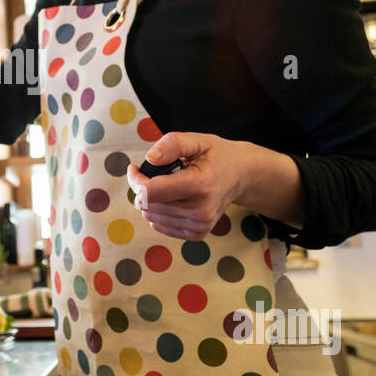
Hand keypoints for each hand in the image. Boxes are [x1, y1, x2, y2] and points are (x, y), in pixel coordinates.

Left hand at [125, 132, 253, 239]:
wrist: (240, 176)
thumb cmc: (216, 156)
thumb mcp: (197, 141)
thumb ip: (173, 144)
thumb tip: (150, 158)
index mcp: (200, 185)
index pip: (151, 192)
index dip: (135, 180)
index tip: (135, 168)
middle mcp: (200, 211)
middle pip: (149, 205)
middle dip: (144, 187)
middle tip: (158, 173)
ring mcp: (200, 226)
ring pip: (151, 216)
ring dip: (152, 200)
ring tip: (171, 185)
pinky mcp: (197, 234)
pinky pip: (159, 225)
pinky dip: (160, 211)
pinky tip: (174, 198)